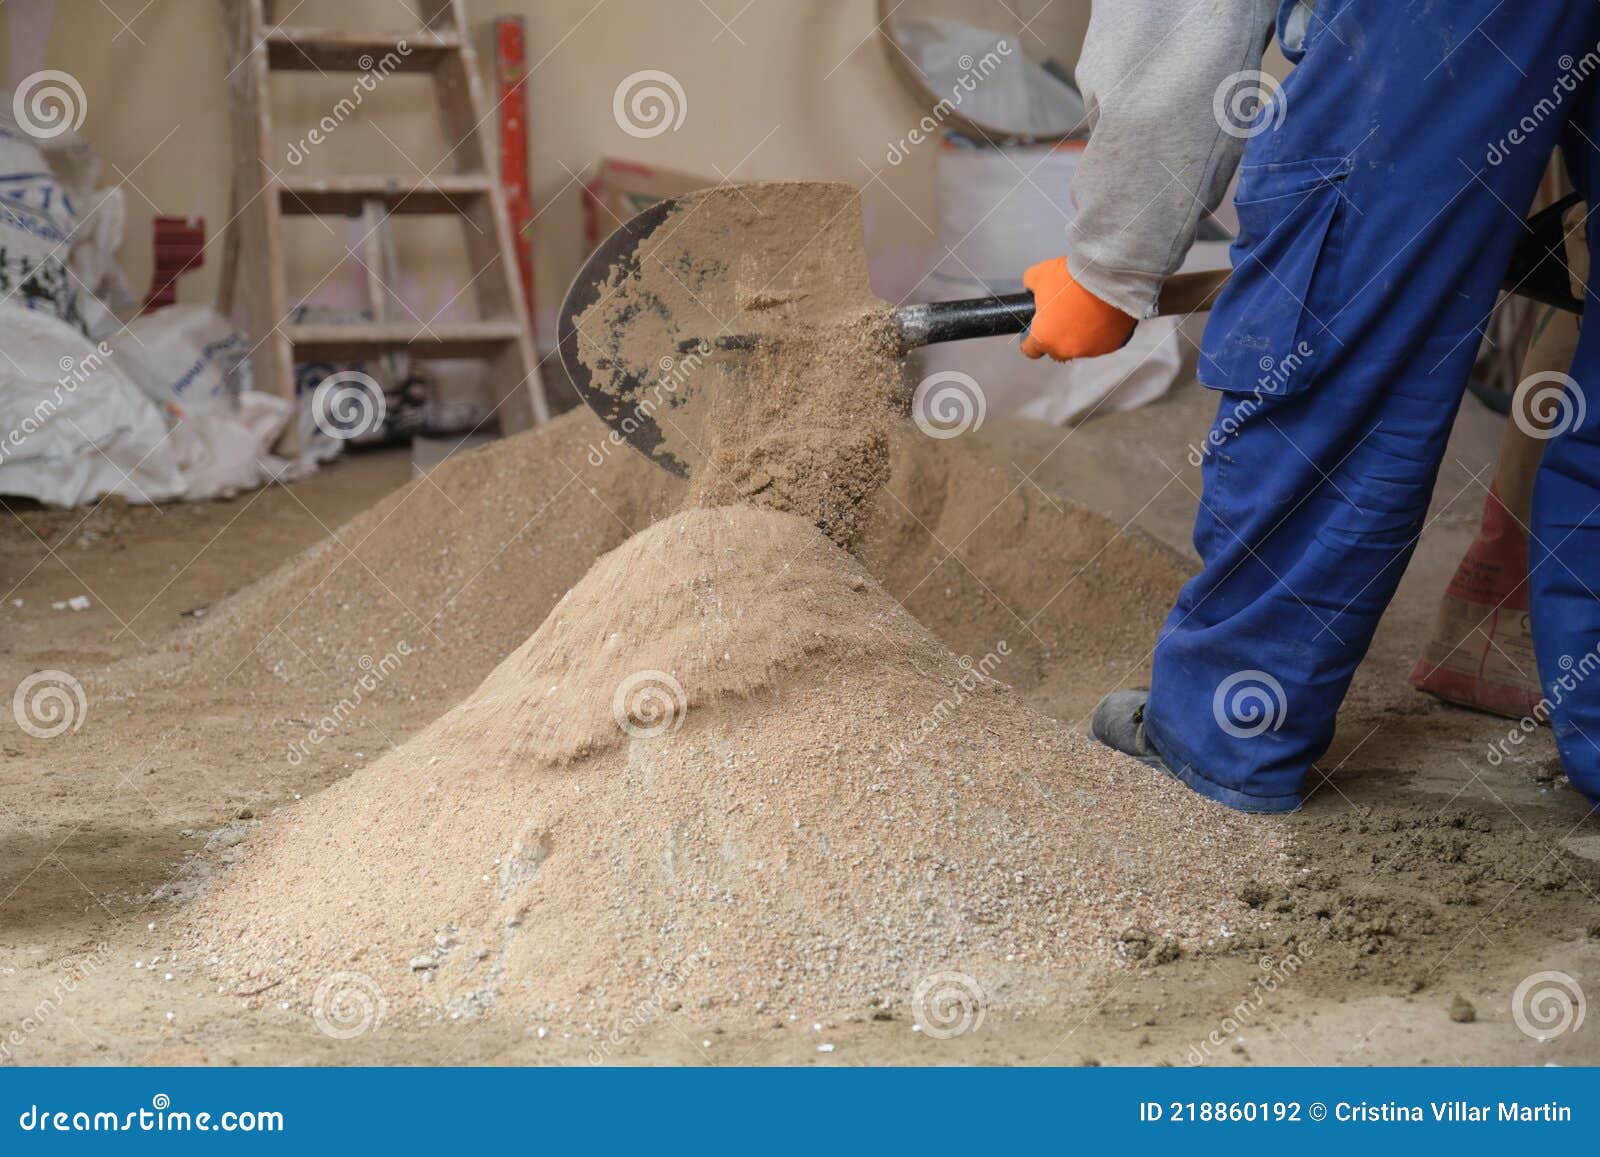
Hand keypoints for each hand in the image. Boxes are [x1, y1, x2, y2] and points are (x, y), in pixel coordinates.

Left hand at [1019, 256, 1136, 360]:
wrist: (1109, 276)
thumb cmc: (1075, 278)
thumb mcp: (1041, 274)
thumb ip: (1030, 284)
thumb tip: (1031, 287)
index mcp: (1045, 337)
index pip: (1031, 350)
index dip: (1031, 340)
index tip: (1035, 333)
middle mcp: (1066, 348)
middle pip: (1056, 350)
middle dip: (1056, 337)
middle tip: (1063, 317)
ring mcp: (1090, 349)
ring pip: (1080, 347)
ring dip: (1079, 334)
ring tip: (1085, 312)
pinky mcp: (1111, 344)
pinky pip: (1102, 342)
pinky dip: (1101, 332)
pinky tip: (1101, 315)